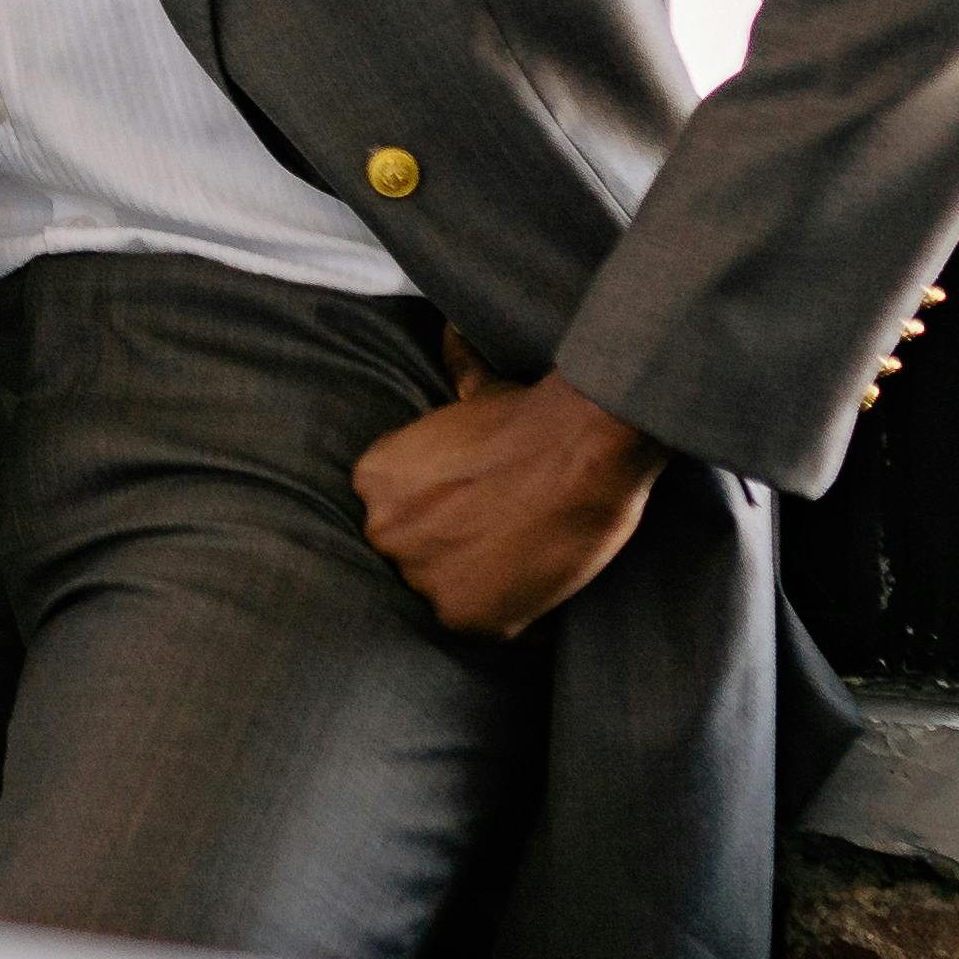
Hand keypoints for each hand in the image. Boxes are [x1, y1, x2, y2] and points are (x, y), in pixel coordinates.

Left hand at [349, 340, 662, 640]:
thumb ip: (456, 374)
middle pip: (417, 559)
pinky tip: (540, 575)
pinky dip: (517, 611)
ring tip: (527, 551)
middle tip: (508, 530)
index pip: (399, 518)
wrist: (585, 444)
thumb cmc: (536, 417)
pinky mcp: (466, 618)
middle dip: (456, 551)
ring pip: (451, 595)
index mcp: (373, 482)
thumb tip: (452, 331)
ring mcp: (421, 578)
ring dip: (485, 583)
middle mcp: (383, 533)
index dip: (445, 516)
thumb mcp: (479, 391)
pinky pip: (490, 627)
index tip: (483, 503)